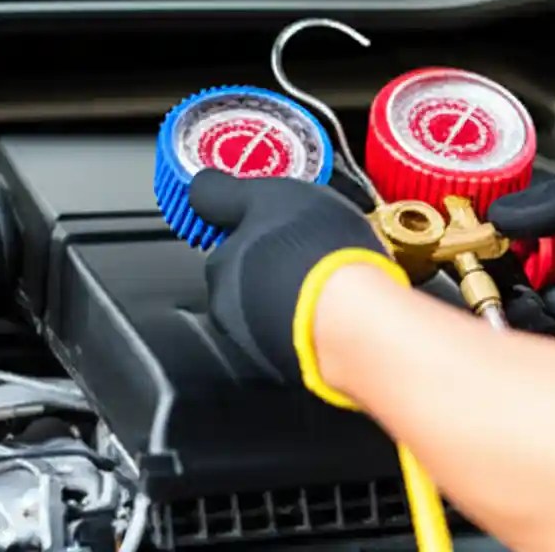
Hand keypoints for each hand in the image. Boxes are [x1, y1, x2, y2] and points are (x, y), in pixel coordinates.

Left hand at [188, 169, 406, 407]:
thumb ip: (228, 194)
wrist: (354, 318)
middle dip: (270, 269)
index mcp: (222, 266)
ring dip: (291, 299)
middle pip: (246, 282)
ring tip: (330, 283)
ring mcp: (259, 345)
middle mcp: (230, 309)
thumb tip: (200, 185)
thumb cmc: (314, 251)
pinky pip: (298, 337)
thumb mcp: (267, 195)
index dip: (246, 230)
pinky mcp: (293, 369)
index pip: (223, 245)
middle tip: (308, 252)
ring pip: (271, 312)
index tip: (264, 224)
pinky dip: (311, 325)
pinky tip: (338, 311)